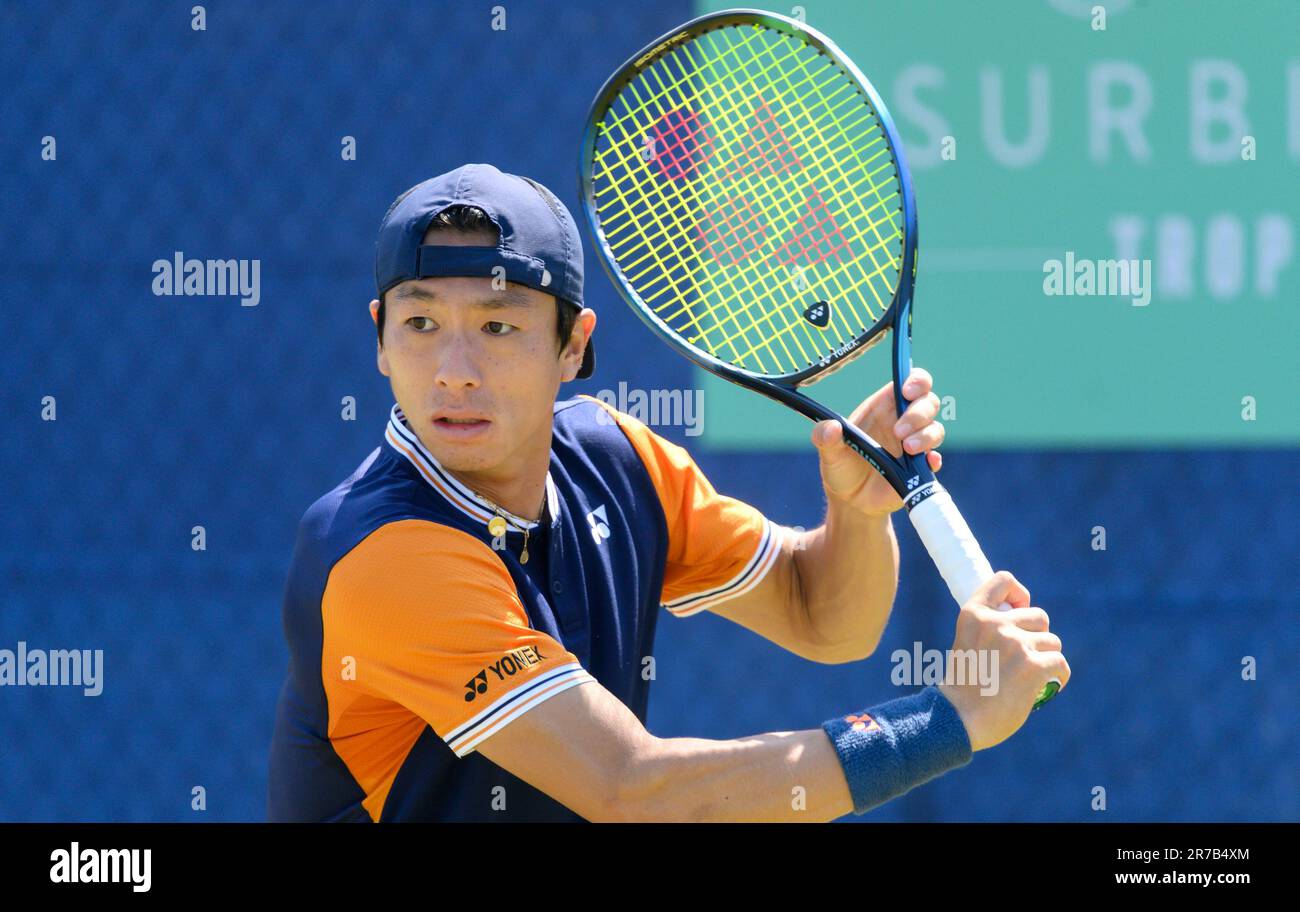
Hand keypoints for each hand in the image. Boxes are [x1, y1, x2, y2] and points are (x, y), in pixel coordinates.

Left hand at [811, 367, 943, 515]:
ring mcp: (915, 444)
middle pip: (928, 402)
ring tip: (908, 449)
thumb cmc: (841, 468)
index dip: (916, 380)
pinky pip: (936, 459)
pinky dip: (934, 460)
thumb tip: (831, 427)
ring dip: (926, 436)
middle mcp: (903, 421)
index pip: (909, 381)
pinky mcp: (920, 468)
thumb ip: (825, 437)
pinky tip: (927, 463)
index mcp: (883, 407)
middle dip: (919, 413)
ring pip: (936, 429)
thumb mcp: (828, 452)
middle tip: (899, 432)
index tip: (907, 391)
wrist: (850, 501)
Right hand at [937, 572, 1069, 751]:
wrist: (957, 719)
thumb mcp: (966, 644)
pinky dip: (1058, 676)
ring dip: (1047, 658)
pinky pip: (1060, 663)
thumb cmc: (963, 686)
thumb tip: (1022, 619)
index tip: (1018, 610)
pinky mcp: (1033, 667)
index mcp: (973, 614)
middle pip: (1039, 616)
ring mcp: (1016, 644)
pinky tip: (1047, 686)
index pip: (1004, 580)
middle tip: (1024, 658)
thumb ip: (989, 628)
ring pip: (1052, 642)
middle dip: (1037, 636)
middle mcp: (995, 624)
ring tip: (1031, 676)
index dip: (1019, 594)